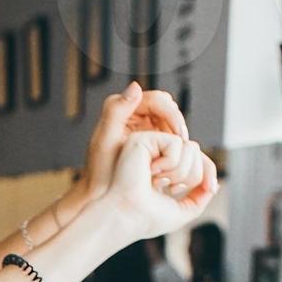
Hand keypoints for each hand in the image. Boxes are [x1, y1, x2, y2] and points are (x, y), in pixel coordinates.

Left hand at [81, 82, 191, 204]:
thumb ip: (116, 111)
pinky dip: (176, 148)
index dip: (172, 115)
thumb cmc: (99, 172)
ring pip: (171, 124)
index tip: (179, 136)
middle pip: (167, 109)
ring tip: (182, 155)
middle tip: (183, 146)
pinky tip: (179, 162)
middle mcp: (134, 114)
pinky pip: (170, 138)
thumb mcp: (106, 140)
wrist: (98, 196)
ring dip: (178, 137)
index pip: (157, 101)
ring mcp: (143, 127)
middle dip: (177, 125)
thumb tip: (136, 86)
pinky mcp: (150, 142)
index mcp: (123, 108)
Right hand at [101, 131, 218, 241]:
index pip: (196, 160)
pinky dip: (169, 164)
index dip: (208, 171)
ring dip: (179, 172)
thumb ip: (199, 198)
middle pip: (196, 151)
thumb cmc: (146, 219)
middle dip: (192, 176)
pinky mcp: (144, 139)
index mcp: (165, 169)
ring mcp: (150, 145)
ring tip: (158, 182)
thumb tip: (212, 185)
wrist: (127, 218)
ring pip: (189, 146)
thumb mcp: (182, 211)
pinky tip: (151, 173)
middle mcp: (157, 154)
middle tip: (170, 189)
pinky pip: (176, 143)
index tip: (210, 188)